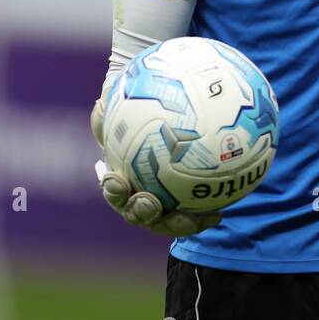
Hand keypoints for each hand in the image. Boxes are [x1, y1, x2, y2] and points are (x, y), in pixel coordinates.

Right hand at [91, 97, 221, 237]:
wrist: (165, 104)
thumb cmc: (143, 100)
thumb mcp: (127, 96)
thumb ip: (116, 104)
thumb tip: (100, 104)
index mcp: (121, 172)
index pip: (114, 188)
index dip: (113, 191)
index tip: (117, 182)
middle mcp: (140, 191)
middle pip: (137, 212)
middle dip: (142, 214)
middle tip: (151, 204)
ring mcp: (164, 200)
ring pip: (168, 220)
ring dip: (179, 224)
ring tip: (195, 218)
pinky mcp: (187, 201)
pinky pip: (195, 211)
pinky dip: (204, 212)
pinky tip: (218, 212)